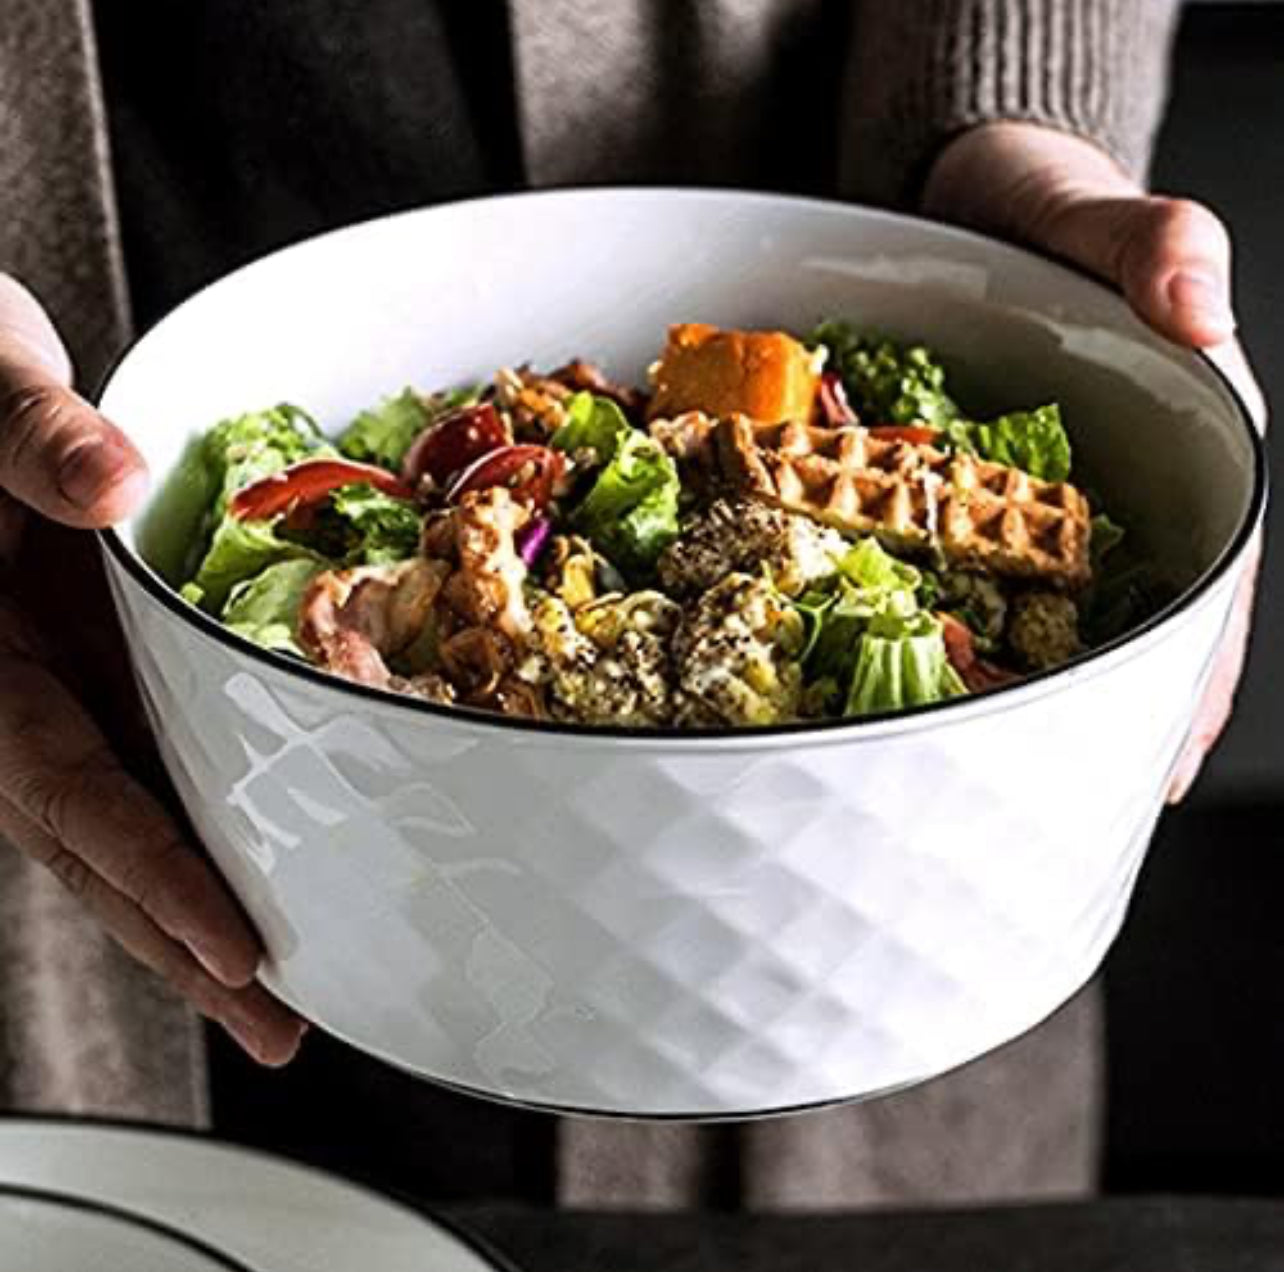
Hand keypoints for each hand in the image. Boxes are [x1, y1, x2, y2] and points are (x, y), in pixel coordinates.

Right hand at [0, 275, 305, 1063]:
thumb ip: (32, 440)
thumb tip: (109, 485)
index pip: (74, 792)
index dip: (155, 875)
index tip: (236, 949)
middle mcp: (23, 703)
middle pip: (106, 848)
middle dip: (189, 945)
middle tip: (277, 1028)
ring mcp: (63, 697)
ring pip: (132, 826)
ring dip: (200, 914)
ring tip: (280, 998)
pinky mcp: (99, 678)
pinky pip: (151, 770)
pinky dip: (205, 835)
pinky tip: (262, 876)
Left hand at [923, 123, 1264, 802]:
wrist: (965, 207)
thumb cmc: (1046, 218)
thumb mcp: (1104, 217)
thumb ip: (1159, 246)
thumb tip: (1197, 310)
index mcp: (1182, 454)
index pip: (1208, 593)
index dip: (1188, 686)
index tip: (1152, 770)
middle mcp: (1117, 498)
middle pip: (1128, 632)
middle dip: (1096, 719)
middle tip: (1042, 809)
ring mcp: (1040, 511)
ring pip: (1047, 624)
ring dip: (1023, 697)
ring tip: (972, 779)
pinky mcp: (971, 504)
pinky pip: (963, 584)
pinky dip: (951, 637)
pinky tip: (917, 686)